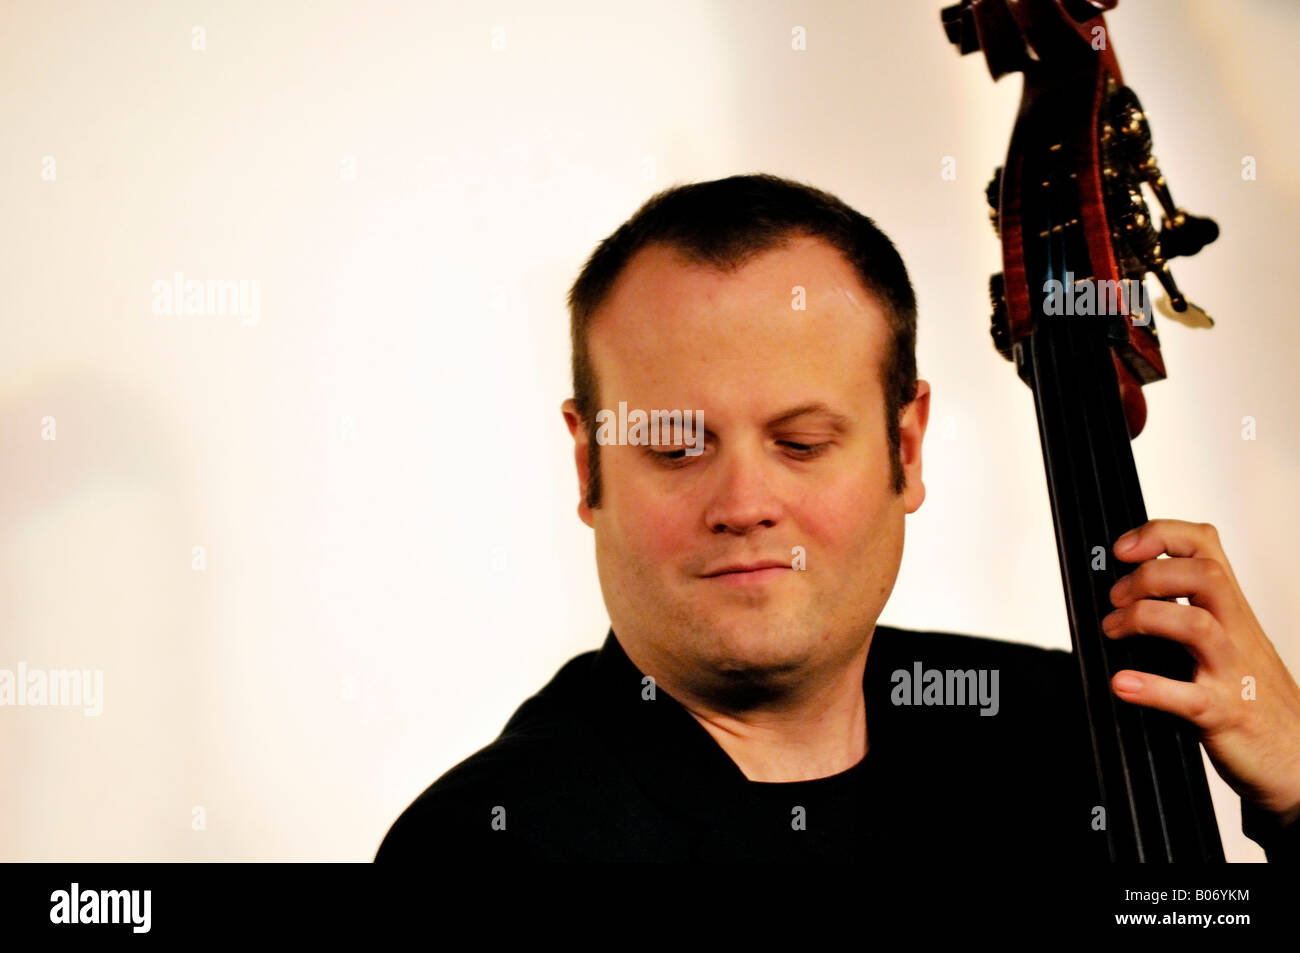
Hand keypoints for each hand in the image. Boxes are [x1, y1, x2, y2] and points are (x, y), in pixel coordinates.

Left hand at [1103, 519, 1299, 825]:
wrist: (1296, 756)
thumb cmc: (1251, 693)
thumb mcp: (1227, 638)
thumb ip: (1188, 609)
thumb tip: (1124, 588)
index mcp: (1232, 609)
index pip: (1205, 547)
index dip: (1161, 534)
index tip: (1124, 548)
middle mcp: (1236, 632)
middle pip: (1204, 576)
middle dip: (1149, 576)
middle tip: (1115, 599)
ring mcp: (1232, 672)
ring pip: (1197, 626)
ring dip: (1144, 619)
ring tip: (1113, 630)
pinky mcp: (1224, 714)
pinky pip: (1189, 697)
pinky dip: (1152, 688)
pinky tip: (1122, 683)